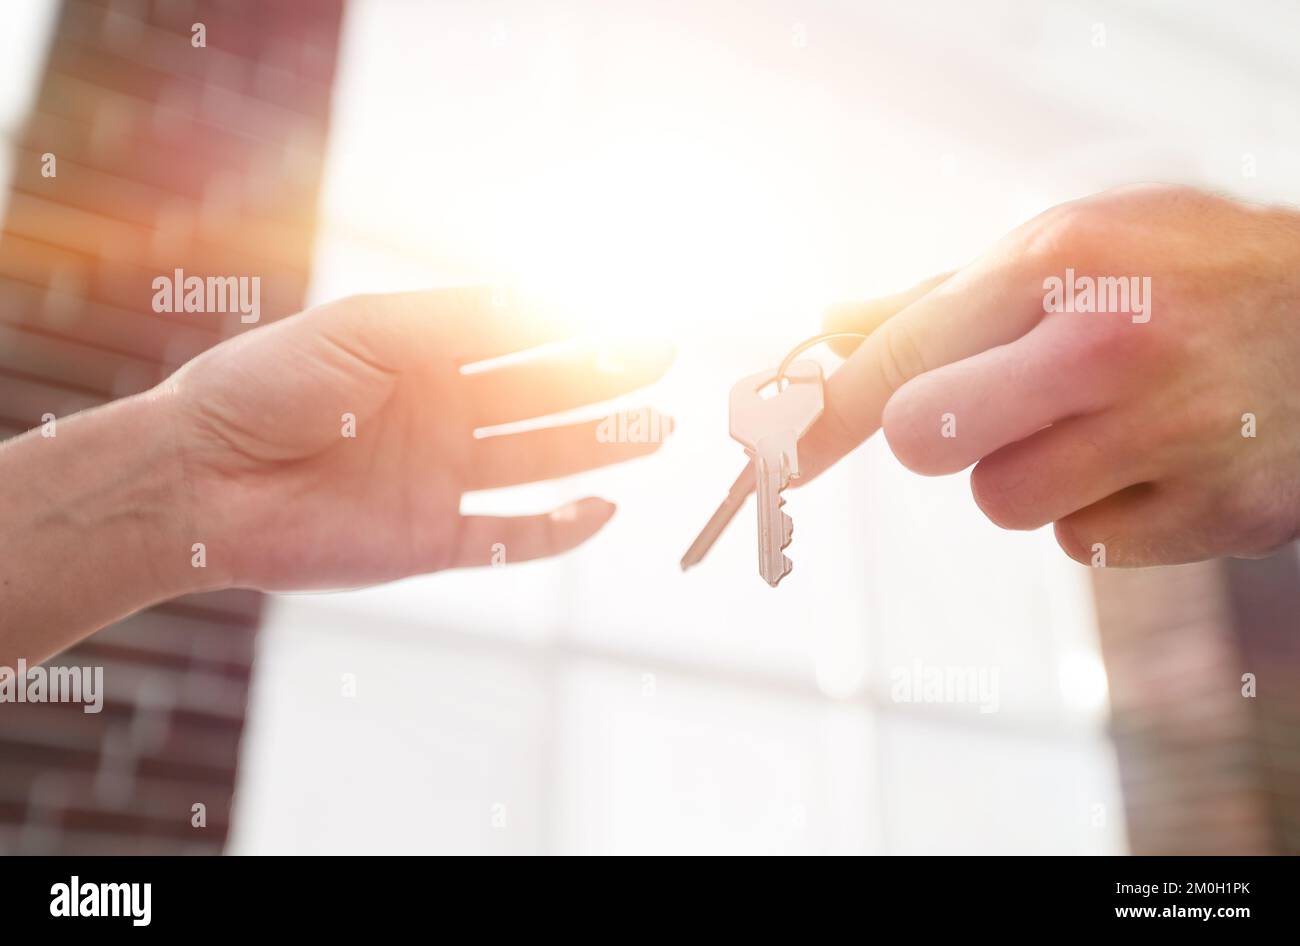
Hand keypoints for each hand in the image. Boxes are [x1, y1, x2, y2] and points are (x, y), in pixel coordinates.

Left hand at [166, 289, 672, 589]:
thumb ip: (451, 319)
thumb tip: (538, 300)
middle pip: (540, 397)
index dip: (571, 328)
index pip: (515, 340)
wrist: (201, 477)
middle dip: (601, 379)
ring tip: (654, 428)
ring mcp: (440, 478)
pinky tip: (600, 509)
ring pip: (538, 460)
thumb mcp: (362, 328)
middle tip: (658, 359)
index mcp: (423, 357)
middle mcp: (440, 414)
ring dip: (598, 446)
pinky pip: (510, 537)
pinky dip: (558, 529)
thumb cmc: (266, 386)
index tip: (622, 312)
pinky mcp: (431, 538)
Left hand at [799, 185, 1299, 565]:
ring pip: (1002, 502)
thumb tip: (833, 331)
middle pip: (927, 440)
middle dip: (946, 432)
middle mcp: (1105, 346)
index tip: (774, 456)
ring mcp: (1163, 434)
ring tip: (1105, 422)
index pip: (899, 357)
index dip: (820, 416)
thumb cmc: (1196, 275)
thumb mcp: (1079, 244)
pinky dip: (1102, 511)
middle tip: (1005, 400)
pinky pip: (1084, 544)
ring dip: (1031, 473)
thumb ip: (946, 297)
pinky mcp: (1209, 512)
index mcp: (1059, 261)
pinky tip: (1157, 459)